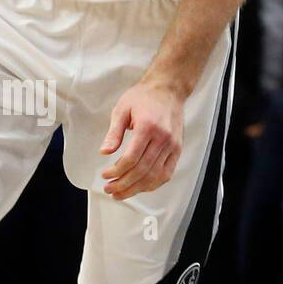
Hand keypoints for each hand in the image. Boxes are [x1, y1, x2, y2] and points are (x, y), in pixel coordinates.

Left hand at [100, 80, 183, 197]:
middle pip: (142, 170)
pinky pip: (167, 173)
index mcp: (148, 127)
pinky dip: (154, 184)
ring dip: (137, 188)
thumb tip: (104, 152)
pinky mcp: (177, 149)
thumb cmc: (144, 97)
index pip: (131, 158)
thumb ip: (114, 133)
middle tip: (110, 189)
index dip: (117, 171)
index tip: (105, 175)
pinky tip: (141, 188)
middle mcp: (162, 138)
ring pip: (155, 175)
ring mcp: (172, 145)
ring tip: (121, 193)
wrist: (168, 89)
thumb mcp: (122, 109)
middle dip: (124, 184)